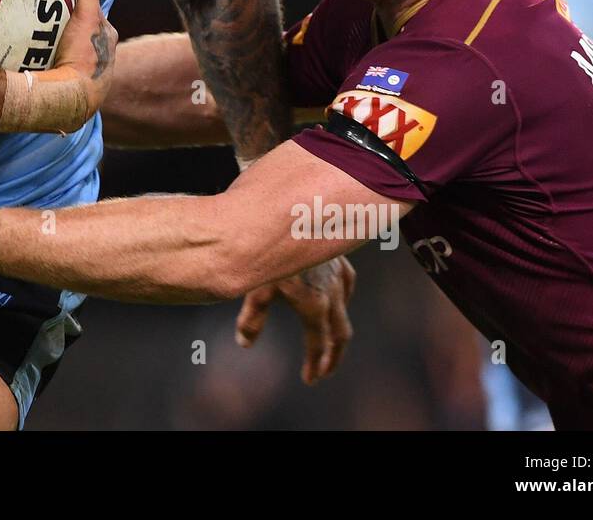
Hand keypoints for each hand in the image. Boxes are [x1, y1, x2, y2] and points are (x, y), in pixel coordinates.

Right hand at [48, 0, 117, 115]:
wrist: (71, 98)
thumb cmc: (82, 56)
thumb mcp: (86, 16)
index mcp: (108, 40)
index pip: (94, 17)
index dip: (80, 7)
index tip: (62, 2)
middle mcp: (104, 59)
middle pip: (84, 36)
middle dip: (69, 29)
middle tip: (48, 22)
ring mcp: (90, 76)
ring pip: (73, 55)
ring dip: (60, 49)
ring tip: (39, 42)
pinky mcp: (75, 90)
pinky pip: (63, 72)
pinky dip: (54, 66)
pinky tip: (40, 64)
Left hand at [234, 256, 355, 383]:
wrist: (292, 214)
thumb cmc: (267, 249)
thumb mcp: (256, 286)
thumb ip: (251, 318)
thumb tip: (244, 342)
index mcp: (314, 305)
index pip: (318, 344)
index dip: (315, 364)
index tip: (310, 379)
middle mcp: (332, 293)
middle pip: (340, 334)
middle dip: (332, 357)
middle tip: (324, 371)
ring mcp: (338, 275)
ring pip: (345, 310)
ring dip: (339, 330)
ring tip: (331, 341)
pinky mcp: (338, 258)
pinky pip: (348, 283)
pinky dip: (344, 297)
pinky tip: (339, 296)